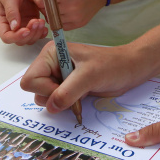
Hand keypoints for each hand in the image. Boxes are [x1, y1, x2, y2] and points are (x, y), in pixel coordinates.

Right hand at [0, 0, 46, 44]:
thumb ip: (11, 11)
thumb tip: (14, 27)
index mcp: (2, 20)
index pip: (6, 37)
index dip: (16, 37)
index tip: (26, 30)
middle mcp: (12, 25)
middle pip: (20, 40)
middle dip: (29, 34)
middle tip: (37, 22)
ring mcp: (23, 23)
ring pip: (30, 38)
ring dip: (36, 33)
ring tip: (41, 21)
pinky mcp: (32, 19)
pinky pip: (37, 32)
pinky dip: (41, 31)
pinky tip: (45, 26)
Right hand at [20, 42, 147, 112]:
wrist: (129, 69)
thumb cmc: (112, 66)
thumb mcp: (89, 76)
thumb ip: (68, 91)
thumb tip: (51, 107)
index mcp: (50, 53)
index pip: (30, 79)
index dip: (45, 89)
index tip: (65, 87)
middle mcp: (50, 64)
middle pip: (35, 90)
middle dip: (53, 96)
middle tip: (75, 90)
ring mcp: (58, 77)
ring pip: (45, 99)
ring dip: (62, 102)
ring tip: (80, 92)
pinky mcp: (66, 88)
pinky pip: (56, 103)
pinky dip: (67, 105)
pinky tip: (81, 97)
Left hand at [28, 0, 105, 30]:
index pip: (42, 1)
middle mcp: (70, 7)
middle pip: (46, 11)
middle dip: (41, 6)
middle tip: (42, 0)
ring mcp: (75, 17)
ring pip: (53, 20)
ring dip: (49, 14)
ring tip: (52, 6)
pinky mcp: (79, 23)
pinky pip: (62, 26)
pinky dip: (58, 21)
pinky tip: (60, 13)